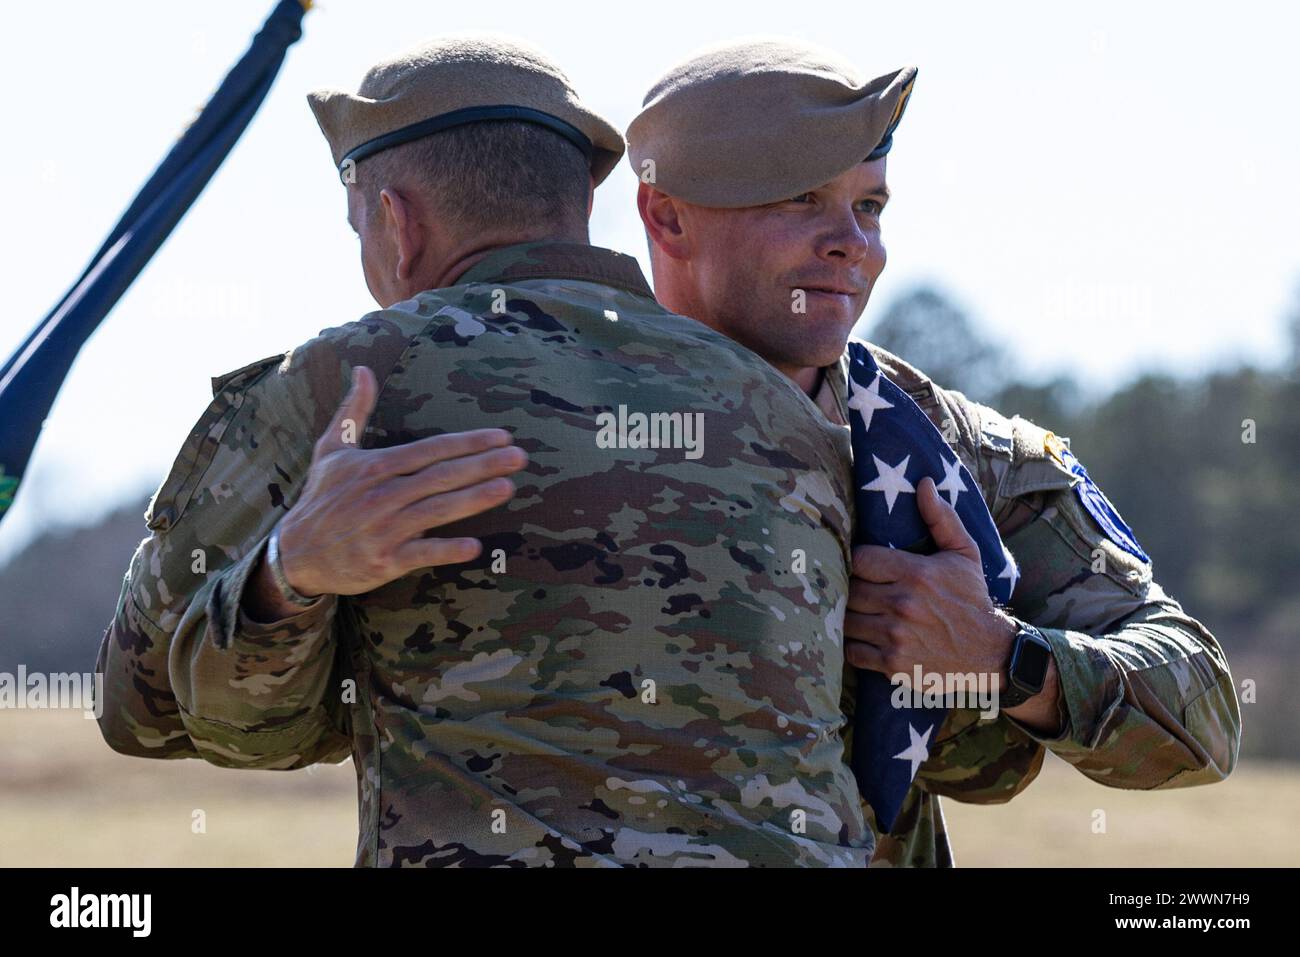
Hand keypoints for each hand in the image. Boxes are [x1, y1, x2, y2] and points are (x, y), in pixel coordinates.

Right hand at [275, 365, 527, 596]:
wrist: (295, 554)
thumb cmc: (321, 499)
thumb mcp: (332, 450)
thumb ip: (354, 410)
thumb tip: (362, 369)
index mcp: (375, 466)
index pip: (431, 450)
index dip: (468, 443)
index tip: (501, 436)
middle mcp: (382, 494)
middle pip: (441, 476)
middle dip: (483, 465)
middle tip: (519, 457)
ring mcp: (384, 529)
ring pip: (437, 510)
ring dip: (474, 499)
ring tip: (508, 487)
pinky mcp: (384, 561)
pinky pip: (421, 554)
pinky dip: (446, 549)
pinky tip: (475, 546)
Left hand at [844, 476, 1016, 681]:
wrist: (991, 653)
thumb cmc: (972, 599)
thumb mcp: (964, 554)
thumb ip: (941, 518)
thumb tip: (923, 483)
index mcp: (916, 573)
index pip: (859, 559)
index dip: (855, 561)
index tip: (862, 565)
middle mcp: (902, 604)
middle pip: (849, 589)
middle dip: (849, 588)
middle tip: (854, 588)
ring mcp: (895, 636)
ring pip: (846, 620)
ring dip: (847, 616)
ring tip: (856, 610)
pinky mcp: (892, 664)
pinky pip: (852, 651)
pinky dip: (852, 644)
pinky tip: (862, 636)